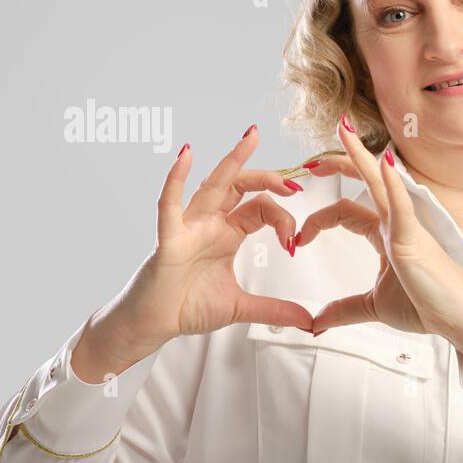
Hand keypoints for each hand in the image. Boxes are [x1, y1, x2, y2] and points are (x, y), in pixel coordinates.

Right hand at [96, 125, 315, 356]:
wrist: (152, 326)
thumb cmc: (186, 307)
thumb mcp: (240, 308)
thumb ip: (274, 310)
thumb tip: (309, 320)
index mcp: (227, 235)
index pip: (261, 210)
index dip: (283, 220)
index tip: (294, 243)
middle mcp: (209, 224)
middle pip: (240, 187)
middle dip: (267, 178)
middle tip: (293, 180)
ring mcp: (187, 228)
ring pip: (212, 186)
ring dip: (232, 161)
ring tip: (251, 137)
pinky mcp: (168, 240)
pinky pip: (170, 205)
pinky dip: (175, 180)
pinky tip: (185, 155)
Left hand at [295, 116, 462, 342]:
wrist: (457, 317)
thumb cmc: (427, 305)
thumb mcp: (373, 307)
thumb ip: (343, 310)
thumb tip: (316, 323)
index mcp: (386, 235)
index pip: (345, 213)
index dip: (318, 219)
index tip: (299, 238)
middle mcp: (395, 224)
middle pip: (363, 183)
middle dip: (338, 163)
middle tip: (313, 152)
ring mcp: (406, 226)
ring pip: (379, 182)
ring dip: (359, 155)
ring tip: (342, 128)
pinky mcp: (414, 237)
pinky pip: (401, 204)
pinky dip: (392, 183)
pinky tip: (384, 162)